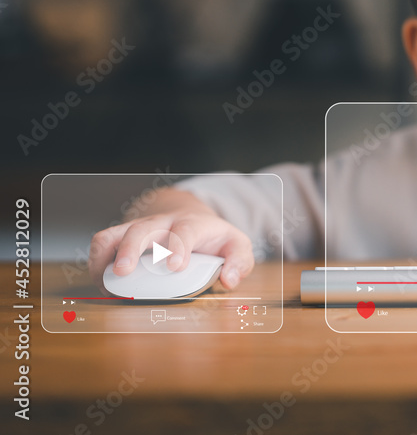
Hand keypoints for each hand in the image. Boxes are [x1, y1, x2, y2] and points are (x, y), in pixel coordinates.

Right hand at [88, 188, 254, 290]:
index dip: (178, 247)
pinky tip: (102, 282)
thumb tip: (229, 280)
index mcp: (192, 224)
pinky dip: (96, 261)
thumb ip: (239, 261)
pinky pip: (101, 242)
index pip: (185, 231)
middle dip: (131, 249)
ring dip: (105, 256)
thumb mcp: (235, 245)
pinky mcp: (122, 236)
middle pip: (142, 229)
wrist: (189, 215)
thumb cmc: (212, 237)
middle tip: (124, 271)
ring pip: (115, 234)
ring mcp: (139, 228)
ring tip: (104, 281)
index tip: (175, 266)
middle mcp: (162, 224)